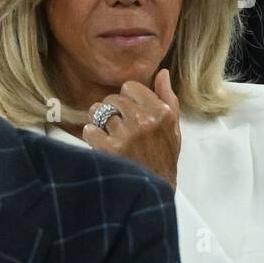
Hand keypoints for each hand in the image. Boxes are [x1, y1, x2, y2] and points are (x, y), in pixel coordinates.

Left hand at [83, 71, 180, 188]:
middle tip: (116, 124)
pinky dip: (91, 135)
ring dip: (99, 121)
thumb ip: (168, 98)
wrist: (153, 189)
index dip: (126, 97)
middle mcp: (145, 121)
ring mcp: (127, 134)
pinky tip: (99, 143)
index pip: (131, 87)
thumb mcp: (173, 128)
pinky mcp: (109, 148)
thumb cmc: (163, 158)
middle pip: (113, 99)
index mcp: (162, 112)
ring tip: (107, 133)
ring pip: (99, 111)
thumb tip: (162, 73)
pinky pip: (89, 129)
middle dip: (112, 109)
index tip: (128, 110)